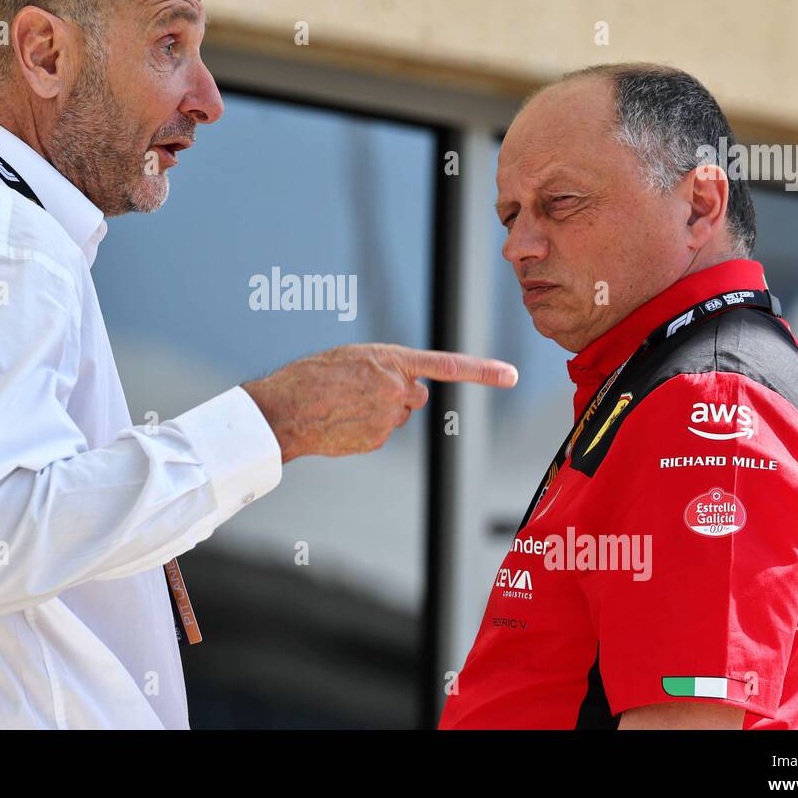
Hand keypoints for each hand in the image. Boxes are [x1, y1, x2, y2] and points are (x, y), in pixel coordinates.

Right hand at [242, 343, 517, 462]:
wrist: (286, 408)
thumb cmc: (312, 377)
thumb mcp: (353, 357)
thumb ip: (386, 368)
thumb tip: (410, 389)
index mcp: (391, 360)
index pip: (447, 365)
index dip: (483, 371)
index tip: (511, 375)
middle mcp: (396, 388)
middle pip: (414, 396)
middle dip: (397, 396)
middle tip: (362, 393)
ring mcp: (388, 417)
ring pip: (396, 417)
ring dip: (378, 414)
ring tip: (343, 407)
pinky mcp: (377, 440)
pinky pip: (380, 435)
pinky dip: (364, 431)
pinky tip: (341, 423)